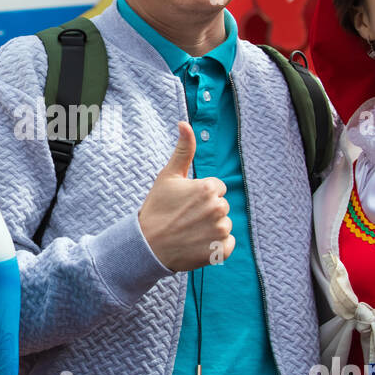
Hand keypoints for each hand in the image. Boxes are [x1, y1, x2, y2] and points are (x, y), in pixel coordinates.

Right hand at [139, 122, 234, 270]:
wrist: (147, 246)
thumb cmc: (157, 209)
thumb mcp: (168, 176)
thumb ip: (183, 149)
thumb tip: (184, 123)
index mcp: (208, 188)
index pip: (216, 188)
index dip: (199, 195)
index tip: (184, 204)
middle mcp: (218, 208)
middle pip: (221, 206)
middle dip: (206, 211)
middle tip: (185, 218)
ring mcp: (220, 231)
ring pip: (224, 225)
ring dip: (211, 229)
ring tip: (189, 232)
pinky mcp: (221, 251)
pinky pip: (227, 244)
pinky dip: (216, 247)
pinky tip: (197, 244)